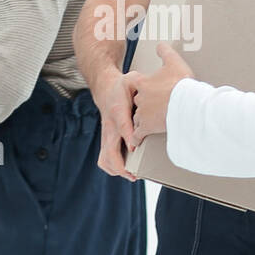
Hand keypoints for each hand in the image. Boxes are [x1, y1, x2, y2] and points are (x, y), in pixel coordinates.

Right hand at [90, 65, 139, 180]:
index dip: (127, 137)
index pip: (122, 126)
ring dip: (117, 170)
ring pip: (105, 159)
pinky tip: (127, 170)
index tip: (133, 148)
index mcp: (117, 110)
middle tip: (135, 173)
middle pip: (109, 151)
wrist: (105, 90)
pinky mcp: (106, 142)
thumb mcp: (131, 80)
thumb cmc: (122, 87)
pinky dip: (113, 168)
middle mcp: (109, 126)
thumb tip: (150, 94)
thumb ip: (140, 85)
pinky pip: (104, 160)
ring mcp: (106, 136)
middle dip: (121, 165)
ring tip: (132, 174)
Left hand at [128, 43, 195, 144]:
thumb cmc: (181, 84)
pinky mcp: (146, 128)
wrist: (186, 105)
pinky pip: (137, 134)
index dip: (140, 86)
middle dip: (143, 104)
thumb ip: (165, 52)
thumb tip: (160, 45)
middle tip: (150, 106)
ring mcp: (142, 114)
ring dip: (140, 120)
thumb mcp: (174, 62)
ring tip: (147, 123)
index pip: (135, 83)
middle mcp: (139, 98)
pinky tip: (137, 141)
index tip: (143, 88)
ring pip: (136, 117)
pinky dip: (137, 137)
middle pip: (136, 101)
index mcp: (143, 82)